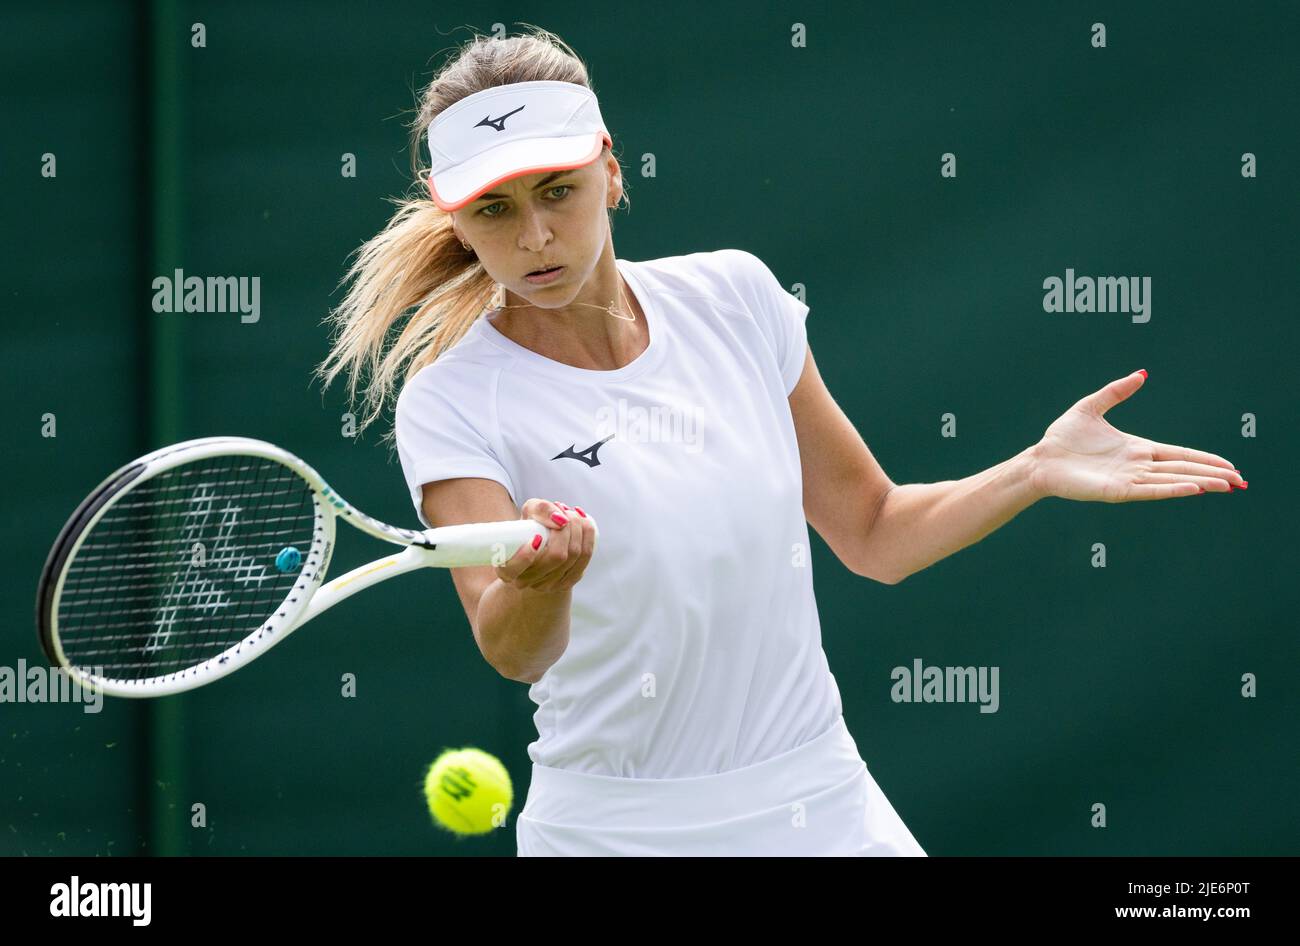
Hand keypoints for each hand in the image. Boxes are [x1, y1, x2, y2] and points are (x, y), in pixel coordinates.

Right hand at [495, 499, 596, 592]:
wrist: (543, 544)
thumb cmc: (531, 526)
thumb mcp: (529, 512)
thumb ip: (539, 509)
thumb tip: (561, 520)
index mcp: (507, 569)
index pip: (511, 570)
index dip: (524, 556)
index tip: (536, 537)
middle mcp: (526, 581)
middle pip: (556, 557)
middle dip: (565, 529)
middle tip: (562, 510)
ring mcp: (549, 584)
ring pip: (573, 555)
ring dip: (578, 528)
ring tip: (571, 513)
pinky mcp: (568, 581)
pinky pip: (585, 557)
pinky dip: (587, 536)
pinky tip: (583, 522)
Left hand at [1029, 370, 1244, 501]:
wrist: (1040, 459)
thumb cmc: (1062, 438)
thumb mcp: (1091, 407)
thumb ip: (1116, 391)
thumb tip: (1141, 374)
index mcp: (1136, 449)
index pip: (1179, 454)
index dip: (1204, 459)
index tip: (1229, 466)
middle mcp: (1137, 466)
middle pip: (1183, 469)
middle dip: (1213, 475)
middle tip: (1240, 482)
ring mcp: (1128, 479)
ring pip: (1172, 481)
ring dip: (1200, 483)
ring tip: (1227, 486)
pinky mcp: (1116, 491)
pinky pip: (1150, 490)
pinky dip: (1172, 489)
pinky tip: (1194, 488)